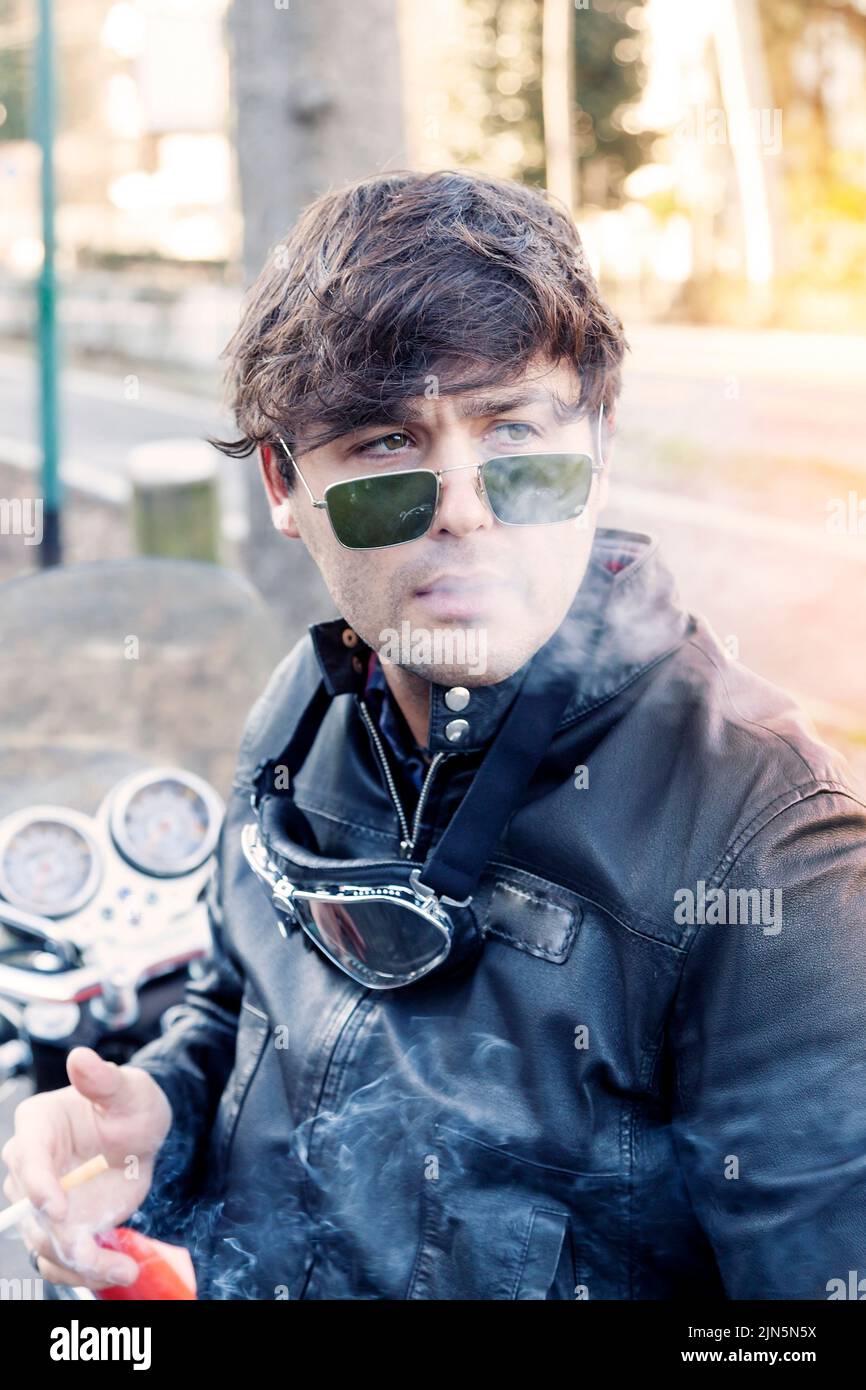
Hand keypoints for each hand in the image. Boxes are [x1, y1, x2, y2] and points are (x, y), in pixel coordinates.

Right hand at [1, 1046, 172, 1289]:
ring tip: (121, 1268)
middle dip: (57, 1235)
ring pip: (44, 1242)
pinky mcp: (62, 1228)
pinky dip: (86, 1271)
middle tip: (91, 1251)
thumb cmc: (130, 1105)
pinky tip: (119, 1269)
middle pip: (28, 1210)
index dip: (38, 1185)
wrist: (142, 1137)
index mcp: (38, 1125)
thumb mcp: (128, 1089)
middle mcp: (31, 1166)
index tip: (59, 1208)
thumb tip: (81, 1057)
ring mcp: (44, 1201)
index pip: (27, 1157)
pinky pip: (61, 1259)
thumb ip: (104, 1079)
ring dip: (78, 1263)